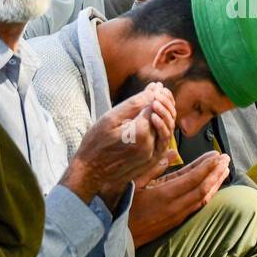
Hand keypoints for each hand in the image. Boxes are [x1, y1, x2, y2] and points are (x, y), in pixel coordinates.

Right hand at [63, 83, 176, 206]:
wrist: (90, 171)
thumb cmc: (96, 143)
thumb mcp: (111, 118)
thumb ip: (134, 104)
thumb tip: (153, 90)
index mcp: (140, 133)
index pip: (155, 107)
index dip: (156, 94)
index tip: (156, 85)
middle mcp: (151, 145)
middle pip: (164, 118)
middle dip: (164, 102)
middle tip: (160, 90)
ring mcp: (152, 156)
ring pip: (166, 130)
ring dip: (165, 114)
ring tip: (159, 103)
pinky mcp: (150, 161)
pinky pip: (162, 141)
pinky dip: (163, 128)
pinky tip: (156, 120)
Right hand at [129, 151, 231, 244]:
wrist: (121, 237)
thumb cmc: (124, 207)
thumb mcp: (134, 184)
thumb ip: (153, 168)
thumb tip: (172, 153)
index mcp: (165, 195)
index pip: (193, 179)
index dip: (207, 167)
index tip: (218, 155)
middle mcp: (175, 206)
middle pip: (203, 188)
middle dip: (216, 172)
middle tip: (226, 159)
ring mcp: (178, 215)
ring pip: (203, 198)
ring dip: (215, 183)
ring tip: (225, 170)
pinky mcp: (177, 221)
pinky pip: (197, 206)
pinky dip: (208, 194)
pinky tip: (213, 187)